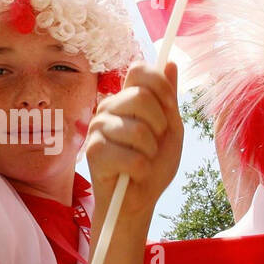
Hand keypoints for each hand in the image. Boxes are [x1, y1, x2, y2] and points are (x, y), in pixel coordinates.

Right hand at [85, 61, 183, 222]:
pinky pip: (130, 157)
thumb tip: (170, 63)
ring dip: (150, 152)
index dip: (159, 84)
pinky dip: (141, 170)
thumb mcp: (170, 130)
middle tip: (155, 142)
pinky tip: (133, 174)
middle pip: (140, 96)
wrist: (138, 200)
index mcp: (126, 98)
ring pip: (137, 130)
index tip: (169, 107)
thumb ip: (168, 99)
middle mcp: (109, 108)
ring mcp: (97, 128)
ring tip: (143, 161)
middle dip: (159, 124)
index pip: (139, 70)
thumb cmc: (153, 165)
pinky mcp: (93, 152)